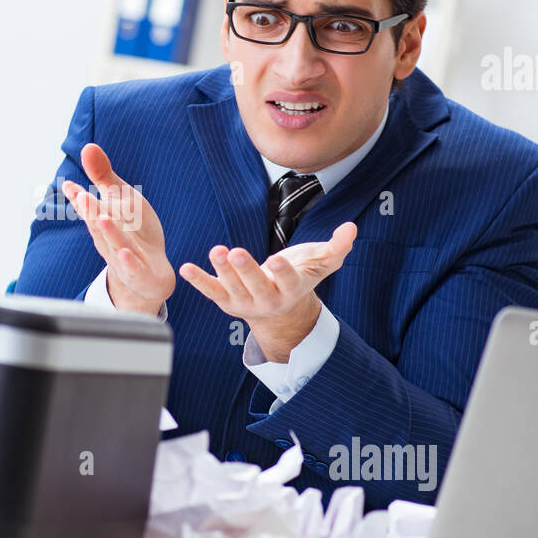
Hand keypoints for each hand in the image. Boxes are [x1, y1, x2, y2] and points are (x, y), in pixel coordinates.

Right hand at [62, 143, 174, 315]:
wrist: (150, 273)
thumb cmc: (134, 232)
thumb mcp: (121, 200)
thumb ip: (104, 177)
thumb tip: (87, 146)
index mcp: (102, 220)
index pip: (89, 207)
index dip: (79, 197)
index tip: (69, 185)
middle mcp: (108, 239)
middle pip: (98, 224)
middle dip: (90, 211)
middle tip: (82, 196)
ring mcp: (122, 258)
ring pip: (114, 243)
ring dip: (108, 232)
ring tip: (102, 218)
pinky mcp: (139, 273)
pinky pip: (132, 268)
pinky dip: (129, 262)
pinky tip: (126, 253)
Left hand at [179, 222, 357, 360]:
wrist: (280, 310)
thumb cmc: (300, 277)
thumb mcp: (321, 264)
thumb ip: (337, 247)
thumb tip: (351, 228)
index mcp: (291, 290)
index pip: (288, 281)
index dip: (283, 272)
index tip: (276, 261)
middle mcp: (268, 299)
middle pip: (256, 285)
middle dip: (245, 270)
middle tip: (235, 252)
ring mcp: (245, 303)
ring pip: (232, 288)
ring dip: (221, 271)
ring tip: (215, 251)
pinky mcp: (226, 301)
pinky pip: (211, 291)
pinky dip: (198, 280)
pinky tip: (186, 268)